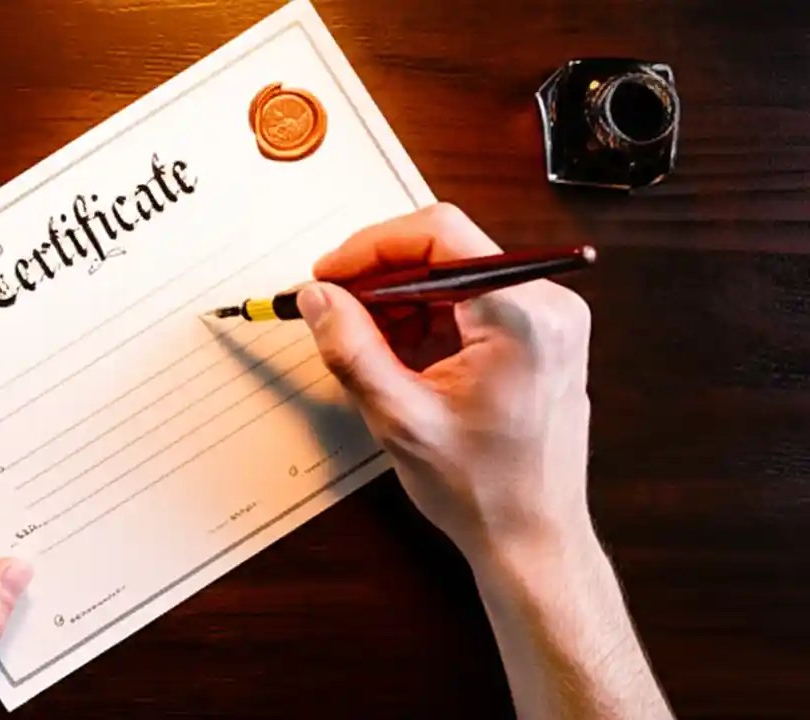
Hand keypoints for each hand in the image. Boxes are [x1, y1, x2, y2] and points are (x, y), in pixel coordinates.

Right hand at [298, 203, 593, 560]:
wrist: (533, 539)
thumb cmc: (485, 491)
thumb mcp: (399, 418)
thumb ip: (351, 348)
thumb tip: (318, 297)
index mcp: (522, 316)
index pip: (439, 235)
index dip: (371, 247)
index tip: (330, 273)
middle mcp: (546, 305)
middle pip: (446, 251)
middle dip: (380, 277)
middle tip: (333, 305)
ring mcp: (548, 319)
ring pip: (454, 275)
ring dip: (400, 299)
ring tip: (364, 342)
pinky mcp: (540, 335)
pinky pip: (471, 302)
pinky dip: (426, 318)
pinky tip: (398, 354)